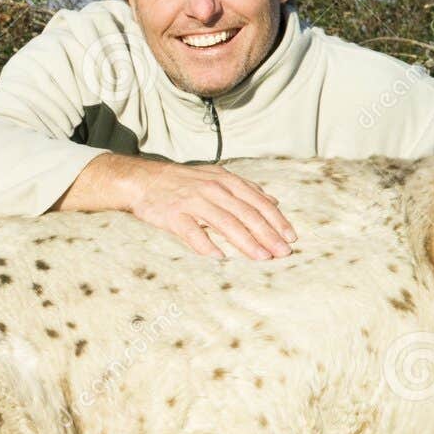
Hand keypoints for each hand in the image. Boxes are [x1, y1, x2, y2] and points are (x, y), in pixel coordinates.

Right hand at [58, 154, 295, 259]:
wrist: (143, 180)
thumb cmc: (182, 181)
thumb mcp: (216, 176)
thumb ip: (245, 188)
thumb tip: (273, 201)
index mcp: (224, 180)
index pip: (257, 202)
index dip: (276, 220)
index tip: (290, 238)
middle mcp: (212, 189)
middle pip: (245, 214)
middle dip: (267, 234)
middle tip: (282, 253)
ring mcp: (192, 202)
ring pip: (225, 223)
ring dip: (246, 242)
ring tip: (261, 257)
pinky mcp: (173, 215)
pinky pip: (192, 232)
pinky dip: (206, 245)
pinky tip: (220, 257)